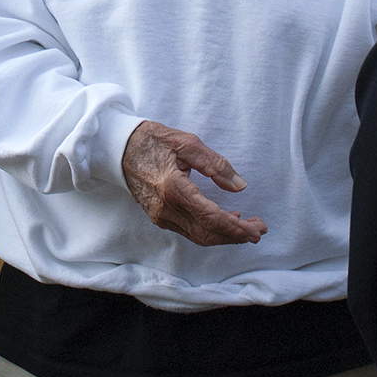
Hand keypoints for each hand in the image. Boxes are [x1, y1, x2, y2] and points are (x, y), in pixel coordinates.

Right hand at [121, 120, 267, 245]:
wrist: (118, 147)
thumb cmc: (153, 140)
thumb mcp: (187, 143)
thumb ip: (215, 165)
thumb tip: (240, 187)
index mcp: (174, 189)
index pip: (211, 219)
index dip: (237, 229)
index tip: (257, 229)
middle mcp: (165, 208)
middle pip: (207, 234)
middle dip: (235, 236)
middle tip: (258, 229)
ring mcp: (159, 216)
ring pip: (198, 236)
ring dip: (224, 235)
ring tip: (246, 226)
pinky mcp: (158, 216)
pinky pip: (188, 230)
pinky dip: (209, 230)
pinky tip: (223, 219)